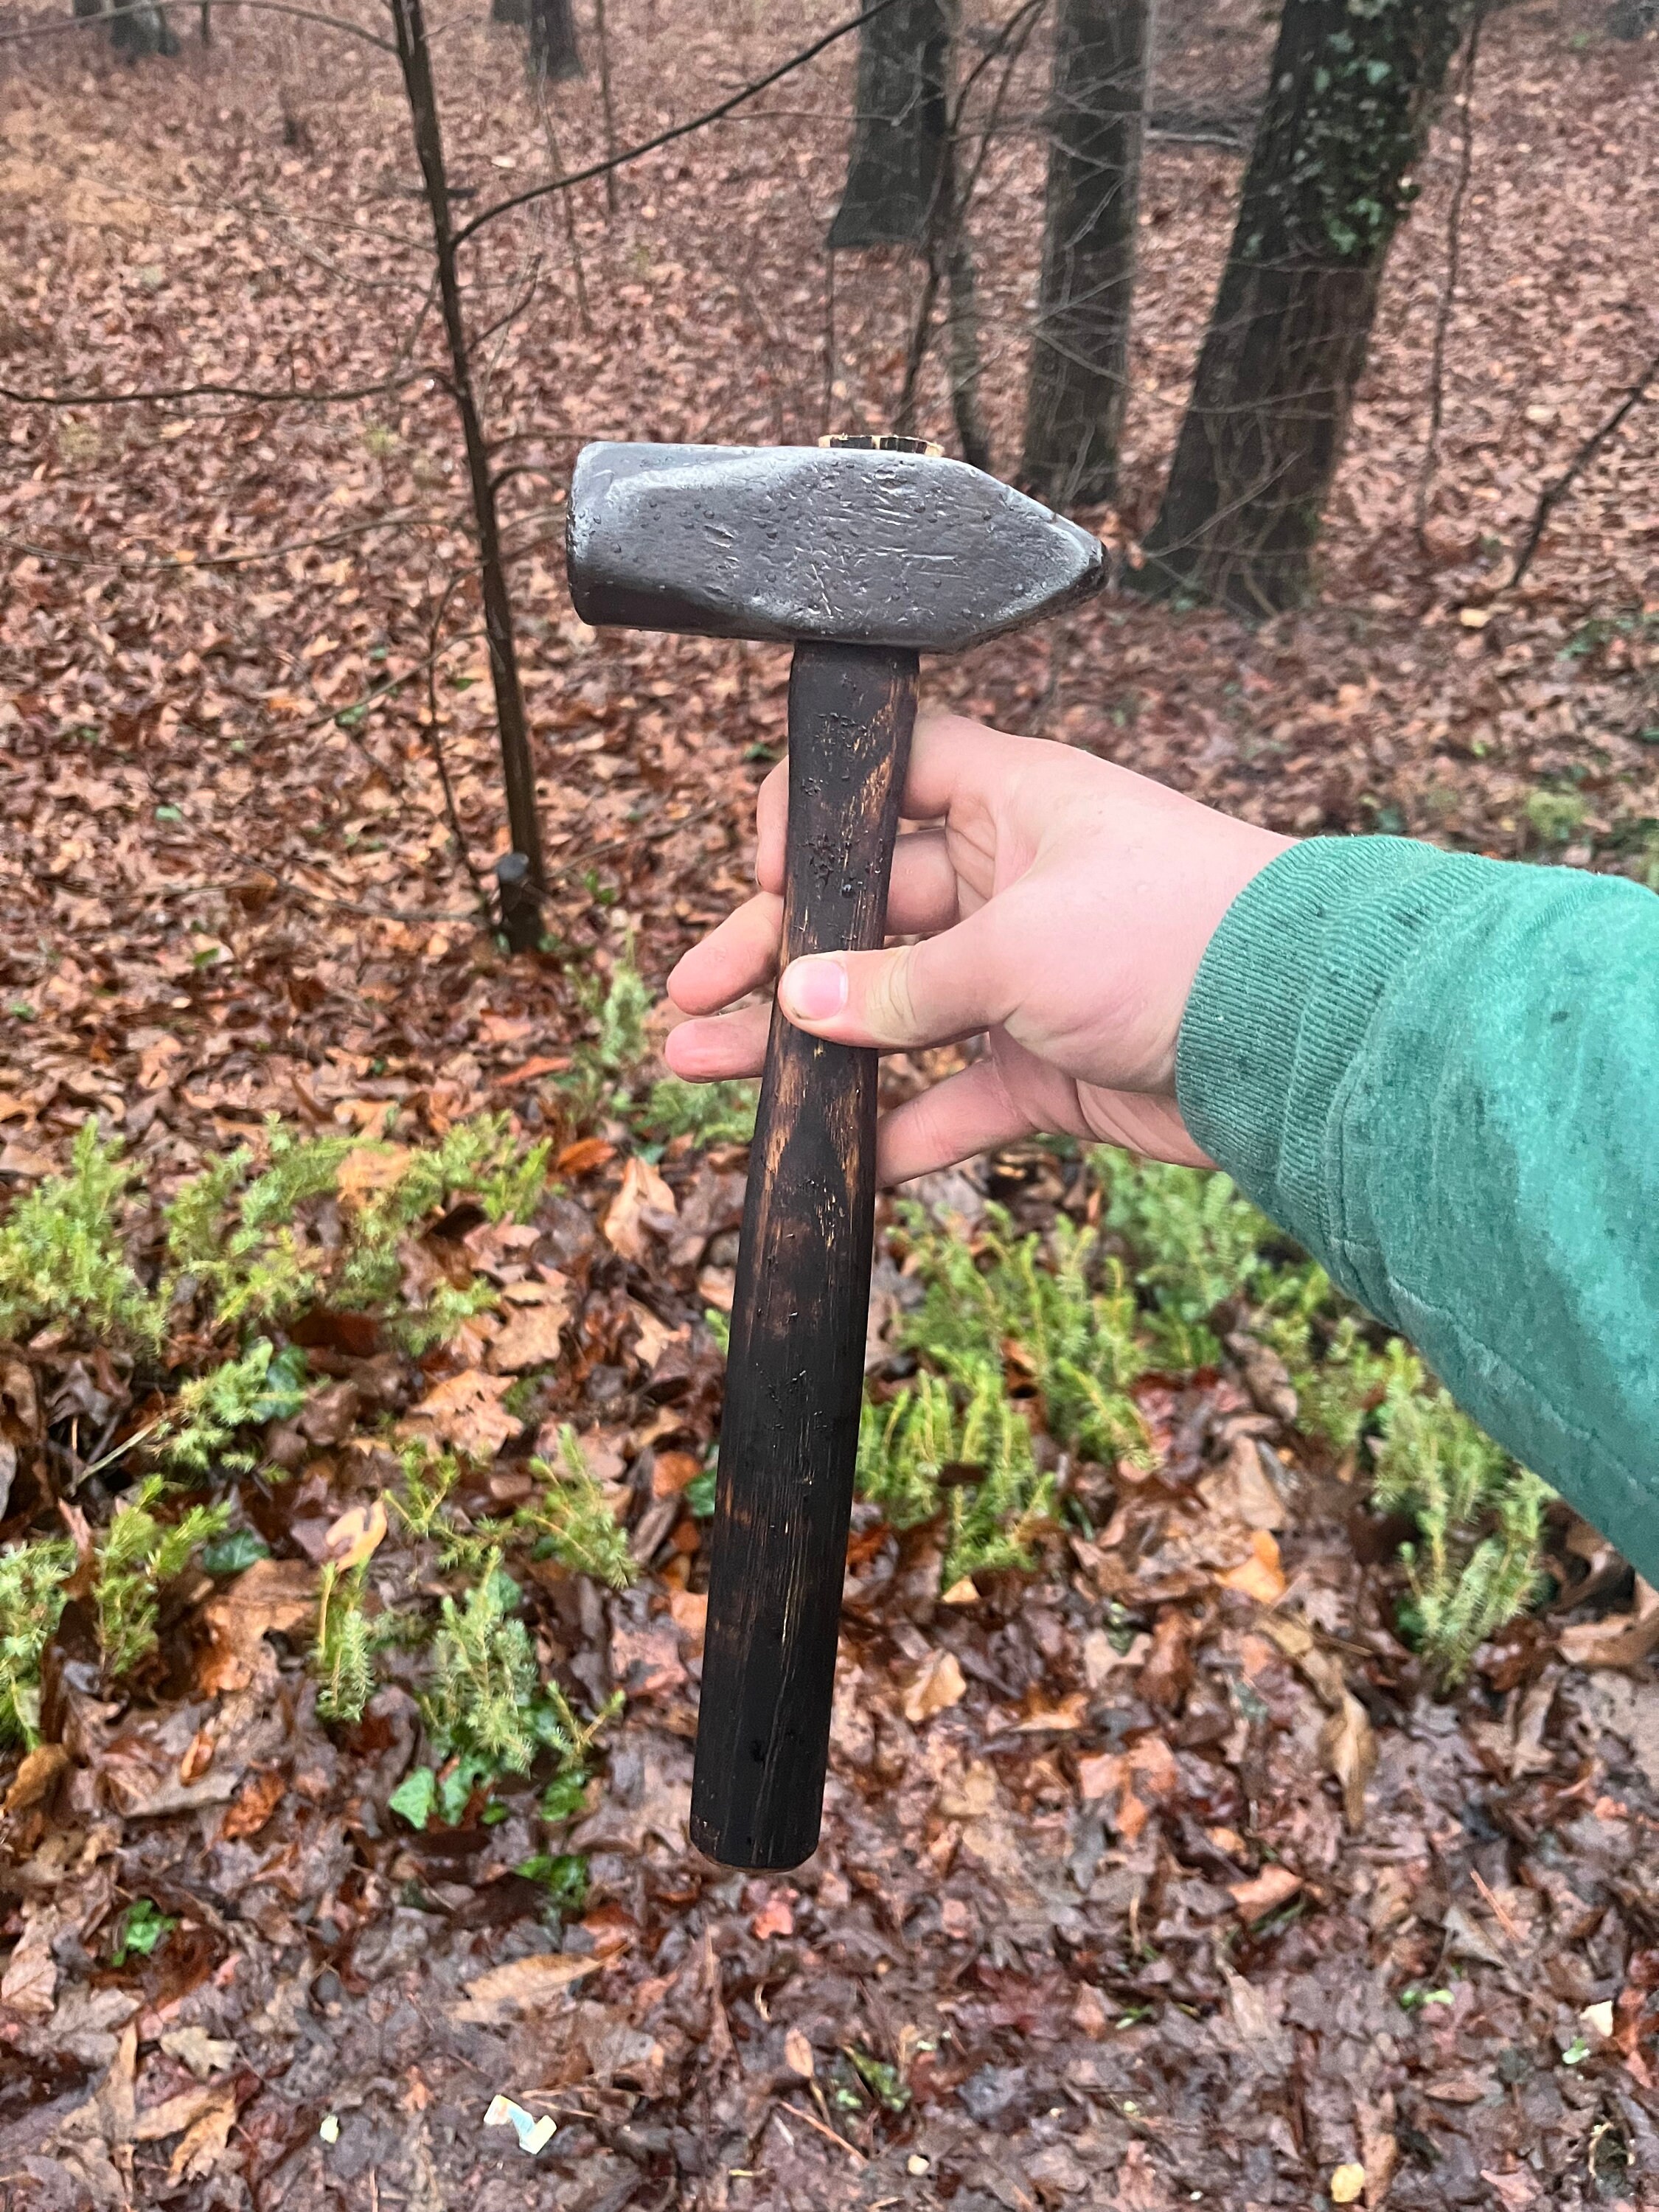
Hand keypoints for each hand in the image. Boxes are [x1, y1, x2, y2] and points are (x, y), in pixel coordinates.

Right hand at [664, 712, 1291, 1183]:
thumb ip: (898, 984)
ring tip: (707, 1073)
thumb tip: (796, 1005)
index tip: (768, 877)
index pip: (886, 780)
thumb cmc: (1174, 936)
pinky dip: (899, 1134)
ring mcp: (1024, 979)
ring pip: (892, 1011)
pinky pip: (952, 1098)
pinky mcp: (1047, 1067)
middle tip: (691, 1001)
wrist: (1305, 1035)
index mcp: (1007, 805)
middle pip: (863, 910)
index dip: (815, 818)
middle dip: (772, 954)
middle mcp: (1008, 882)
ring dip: (807, 1046)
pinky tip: (835, 1167)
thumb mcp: (1014, 946)